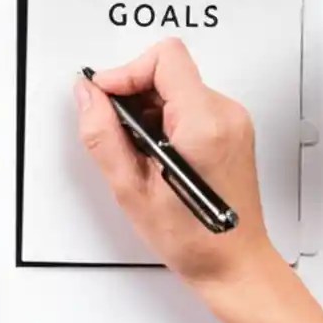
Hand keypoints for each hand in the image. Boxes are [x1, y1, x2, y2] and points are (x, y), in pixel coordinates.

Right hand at [74, 38, 273, 288]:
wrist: (234, 263)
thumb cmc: (195, 239)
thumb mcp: (131, 189)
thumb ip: (103, 135)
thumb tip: (88, 96)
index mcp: (203, 124)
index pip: (164, 58)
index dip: (126, 72)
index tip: (105, 97)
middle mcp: (225, 114)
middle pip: (167, 70)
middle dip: (133, 96)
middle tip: (120, 136)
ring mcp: (232, 120)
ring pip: (175, 87)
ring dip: (148, 112)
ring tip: (142, 155)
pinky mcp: (230, 128)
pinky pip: (189, 104)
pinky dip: (165, 121)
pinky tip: (158, 156)